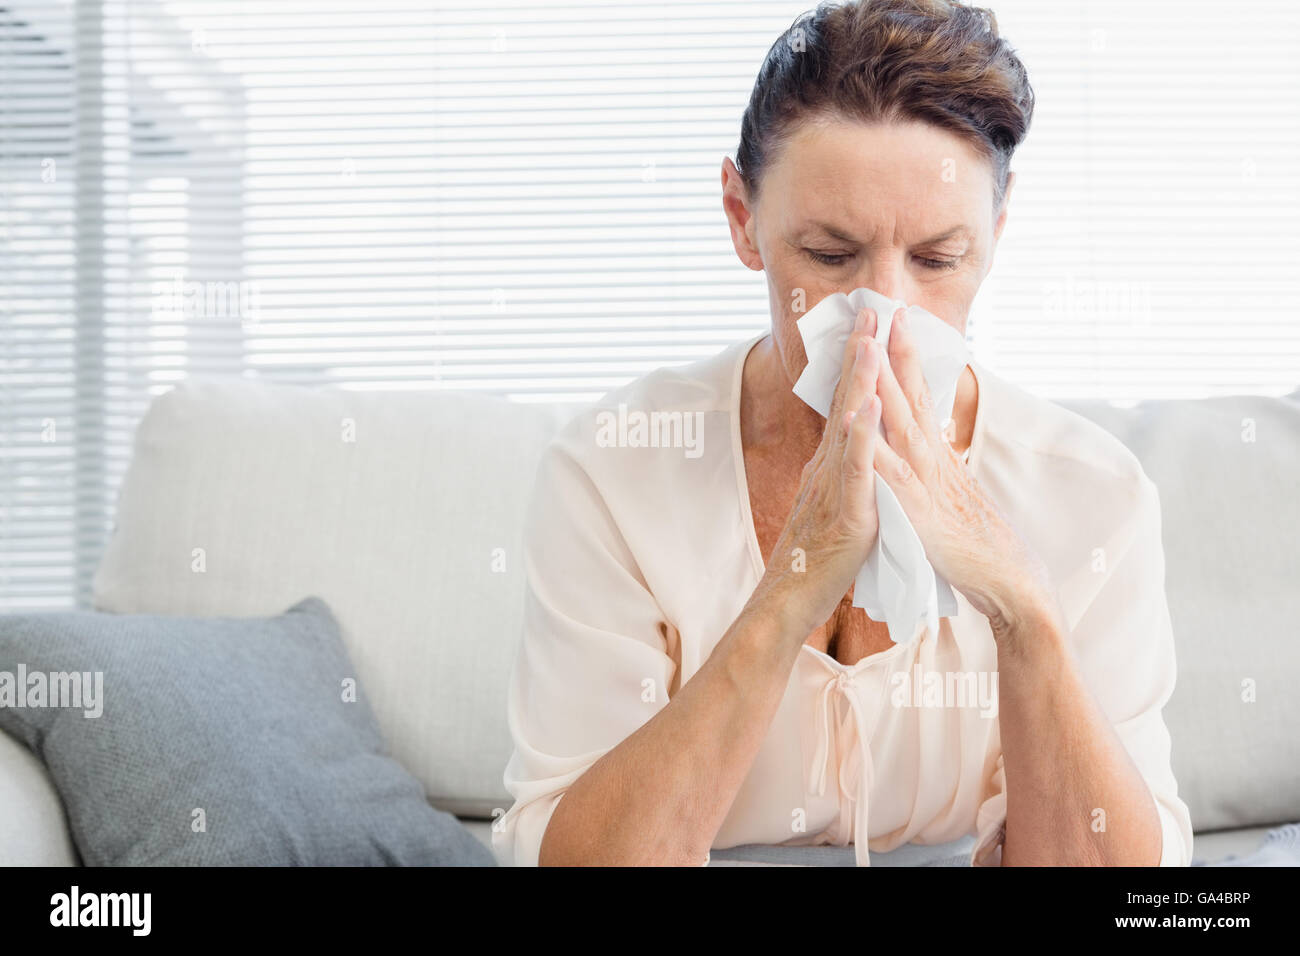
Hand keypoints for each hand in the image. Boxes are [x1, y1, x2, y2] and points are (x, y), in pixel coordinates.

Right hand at [756, 307, 883, 635]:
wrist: (791, 602)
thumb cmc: (818, 561)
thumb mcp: (836, 504)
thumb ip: (847, 473)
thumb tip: (855, 446)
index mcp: (834, 464)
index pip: (849, 401)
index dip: (860, 362)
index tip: (873, 322)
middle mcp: (830, 466)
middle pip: (846, 399)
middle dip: (860, 352)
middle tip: (871, 306)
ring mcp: (836, 486)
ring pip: (849, 424)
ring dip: (858, 379)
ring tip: (869, 338)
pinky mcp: (846, 512)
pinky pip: (855, 469)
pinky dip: (861, 435)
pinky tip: (868, 405)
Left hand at [869, 306, 1059, 638]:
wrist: (1011, 581)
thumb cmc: (977, 542)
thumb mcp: (951, 493)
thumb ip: (935, 466)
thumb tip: (927, 441)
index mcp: (938, 454)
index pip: (921, 394)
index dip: (905, 356)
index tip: (892, 317)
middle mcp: (935, 459)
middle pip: (913, 394)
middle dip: (895, 349)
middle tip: (882, 305)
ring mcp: (929, 483)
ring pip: (903, 424)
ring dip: (886, 383)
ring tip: (869, 344)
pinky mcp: (922, 514)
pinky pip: (895, 479)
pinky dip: (878, 452)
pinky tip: (859, 428)